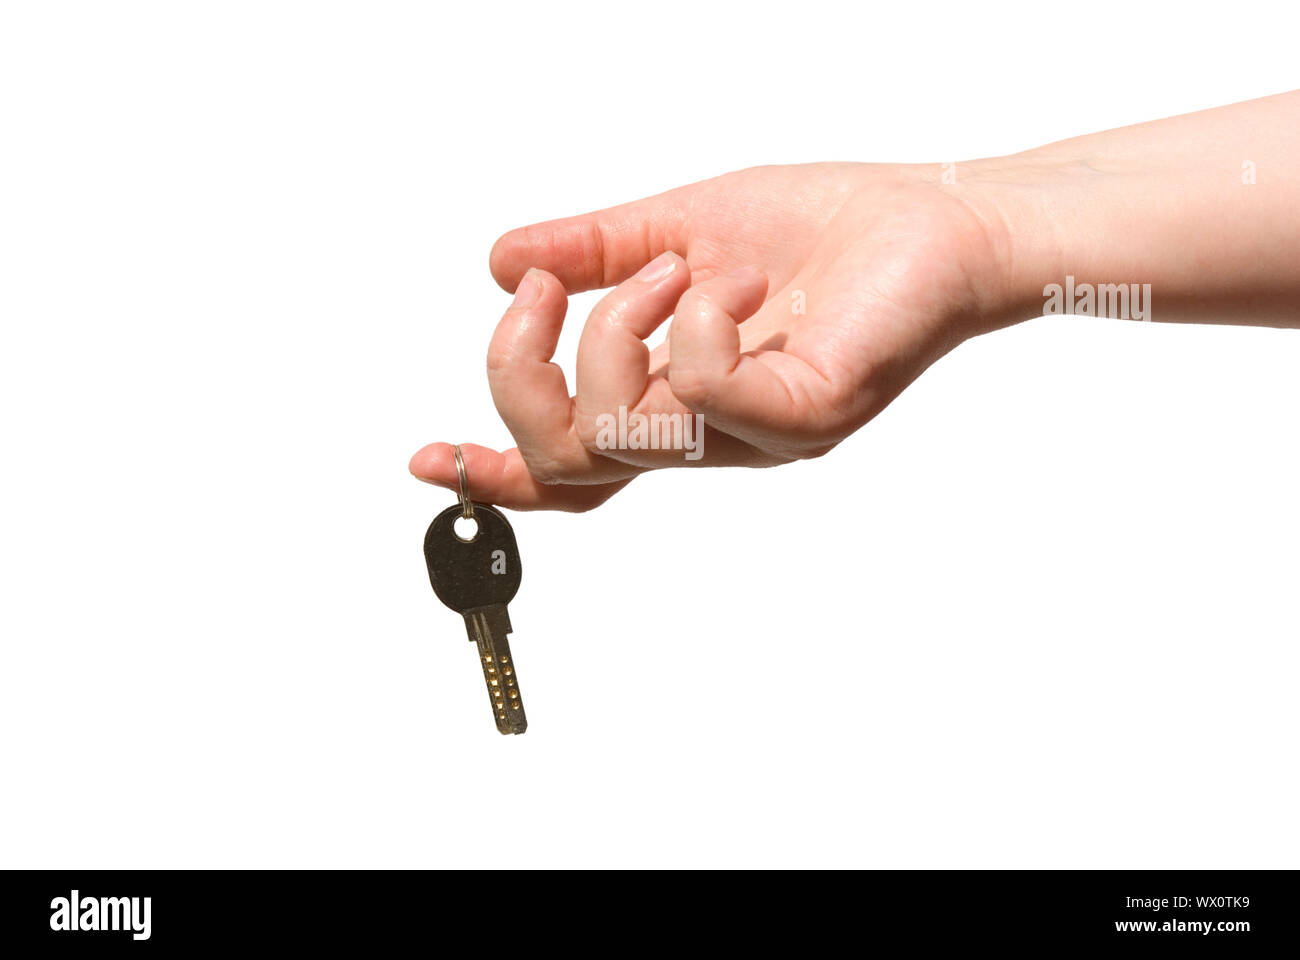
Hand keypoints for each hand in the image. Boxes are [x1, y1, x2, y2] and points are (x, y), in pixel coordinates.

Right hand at [410, 162, 1025, 509]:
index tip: (424, 454)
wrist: (937, 219)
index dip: (492, 472)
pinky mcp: (803, 417)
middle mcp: (707, 437)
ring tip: (679, 267)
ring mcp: (753, 437)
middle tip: (541, 291)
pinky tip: (728, 283)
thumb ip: (594, 250)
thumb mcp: (679, 227)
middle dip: (517, 375)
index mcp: (674, 403)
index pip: (570, 465)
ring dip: (616, 326)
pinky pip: (703, 394)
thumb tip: (500, 261)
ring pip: (620, 434)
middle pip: (564, 465)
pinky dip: (689, 322)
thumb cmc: (824, 230)